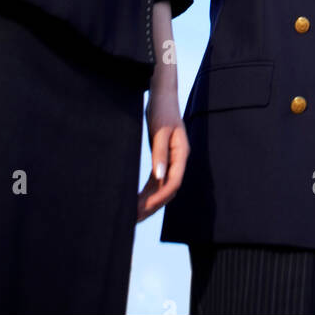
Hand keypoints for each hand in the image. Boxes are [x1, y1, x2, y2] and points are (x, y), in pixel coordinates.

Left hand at [136, 88, 189, 221]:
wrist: (162, 95)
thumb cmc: (162, 110)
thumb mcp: (160, 130)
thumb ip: (160, 153)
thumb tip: (160, 176)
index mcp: (181, 154)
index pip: (173, 183)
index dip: (159, 198)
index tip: (142, 208)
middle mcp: (178, 161)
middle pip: (168, 190)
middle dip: (152, 205)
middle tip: (133, 218)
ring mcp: (171, 161)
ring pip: (162, 188)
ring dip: (149, 201)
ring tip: (132, 215)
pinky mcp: (163, 159)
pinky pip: (157, 181)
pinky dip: (148, 192)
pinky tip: (135, 200)